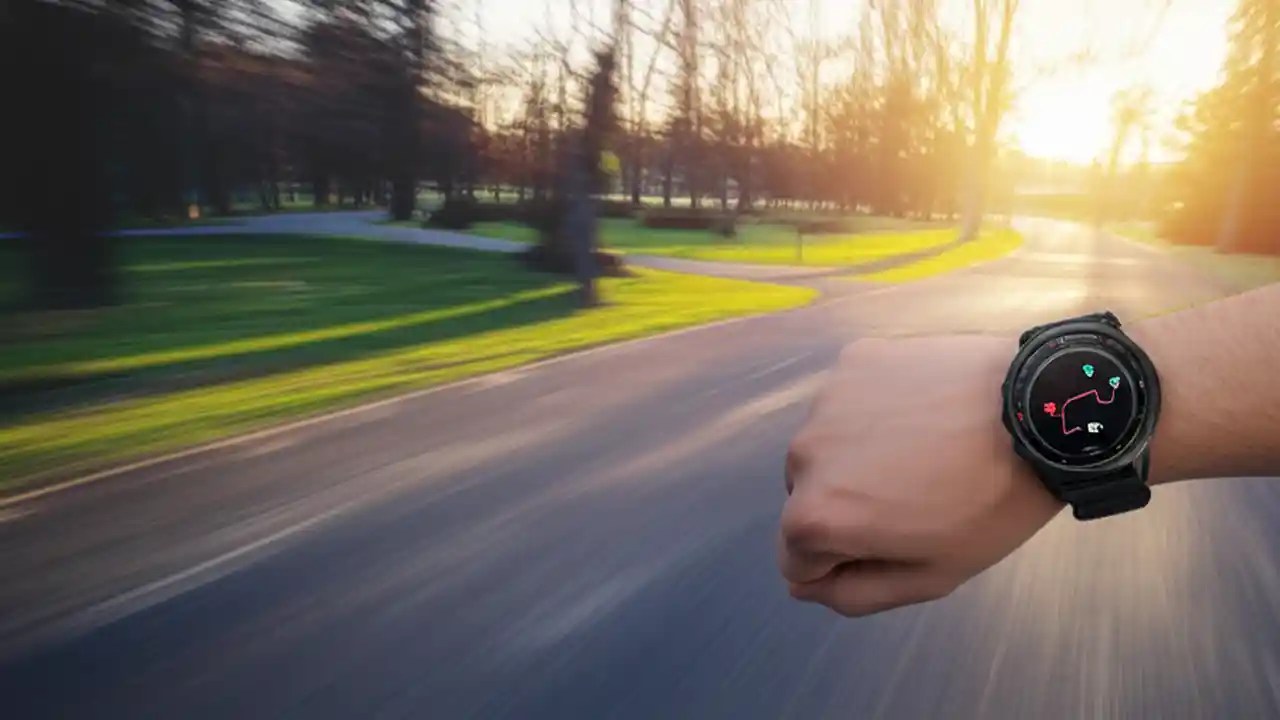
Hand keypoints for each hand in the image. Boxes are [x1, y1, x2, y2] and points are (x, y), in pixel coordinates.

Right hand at [780, 336, 1061, 616]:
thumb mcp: (930, 578)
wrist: (1038, 410)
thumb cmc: (991, 503)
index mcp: (814, 516)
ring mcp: (826, 401)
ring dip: (859, 456)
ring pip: (829, 447)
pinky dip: (876, 411)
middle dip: (847, 505)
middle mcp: (803, 455)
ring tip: (926, 451)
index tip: (900, 539)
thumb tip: (802, 585)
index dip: (849, 560)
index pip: (797, 560)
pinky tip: (926, 412)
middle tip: (918, 496)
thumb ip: (854, 594)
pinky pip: (850, 401)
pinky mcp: (853, 361)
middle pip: (807, 498)